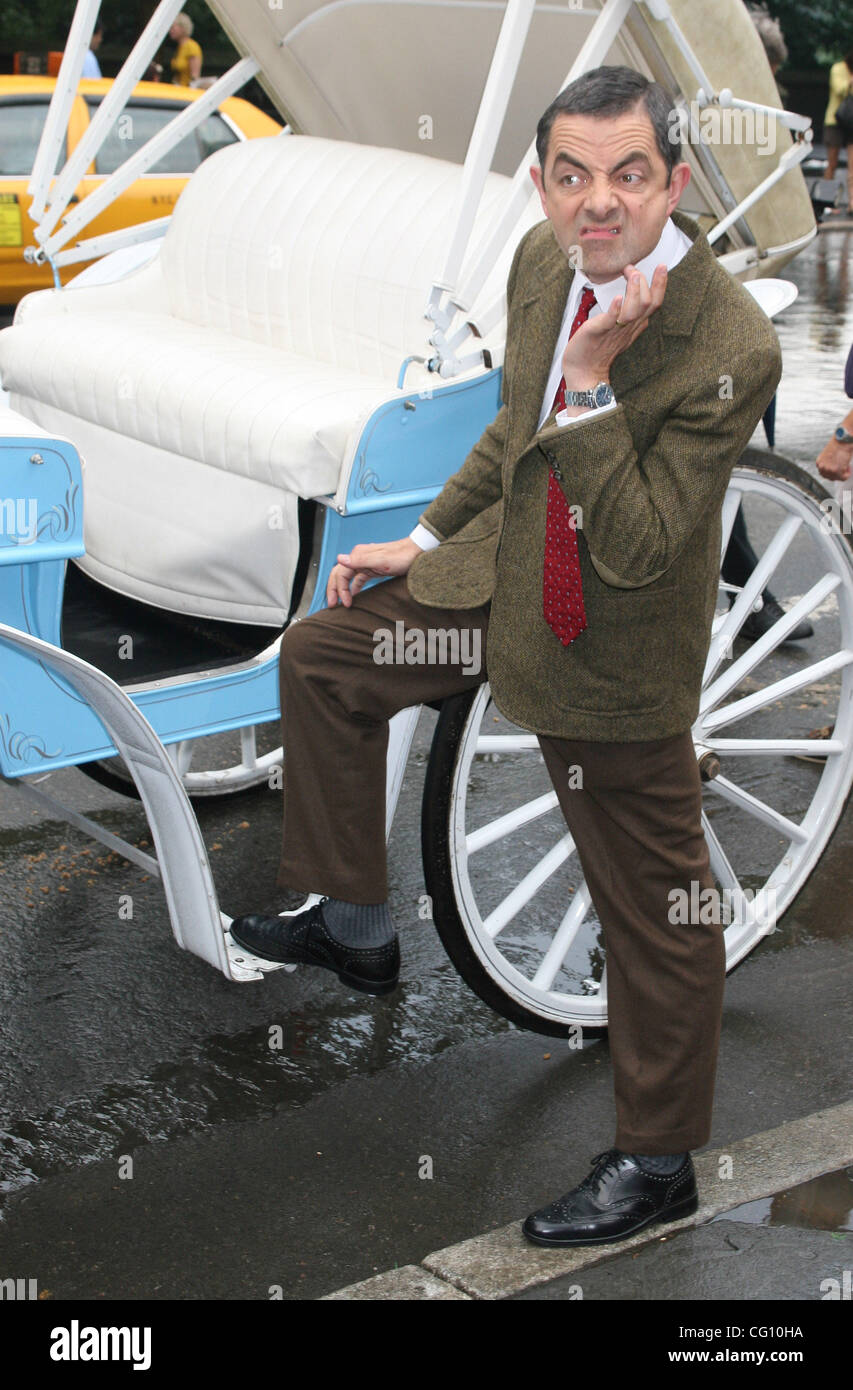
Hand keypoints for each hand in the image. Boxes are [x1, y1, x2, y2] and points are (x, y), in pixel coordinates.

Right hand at [326, 537, 422, 606]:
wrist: (417, 552)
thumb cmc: (402, 555)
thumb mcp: (381, 559)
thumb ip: (360, 560)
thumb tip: (339, 559)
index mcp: (358, 555)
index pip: (340, 573)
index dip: (339, 589)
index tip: (345, 603)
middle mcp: (359, 558)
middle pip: (339, 574)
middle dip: (333, 590)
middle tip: (332, 605)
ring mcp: (366, 563)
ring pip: (347, 577)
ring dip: (342, 589)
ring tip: (340, 603)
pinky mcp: (373, 569)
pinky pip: (358, 579)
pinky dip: (353, 588)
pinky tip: (353, 596)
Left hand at [561, 263, 667, 391]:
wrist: (583, 373)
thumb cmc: (597, 349)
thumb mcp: (617, 329)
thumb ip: (627, 314)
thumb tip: (632, 297)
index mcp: (634, 325)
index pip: (654, 303)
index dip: (660, 284)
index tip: (661, 266)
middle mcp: (628, 327)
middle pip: (648, 304)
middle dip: (645, 282)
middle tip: (632, 268)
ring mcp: (614, 330)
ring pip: (634, 311)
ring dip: (635, 291)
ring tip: (632, 274)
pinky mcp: (598, 332)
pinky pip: (610, 321)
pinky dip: (616, 309)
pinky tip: (618, 297)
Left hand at [817, 437, 852, 481]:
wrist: (843, 439)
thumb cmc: (838, 444)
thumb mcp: (829, 455)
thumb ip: (829, 463)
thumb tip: (834, 468)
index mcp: (819, 463)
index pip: (823, 473)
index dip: (832, 472)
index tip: (838, 470)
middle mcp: (822, 467)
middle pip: (830, 477)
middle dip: (837, 474)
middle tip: (843, 469)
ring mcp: (829, 470)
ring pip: (837, 478)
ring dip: (843, 474)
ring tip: (846, 466)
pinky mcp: (837, 471)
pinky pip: (843, 478)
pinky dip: (847, 474)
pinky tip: (848, 467)